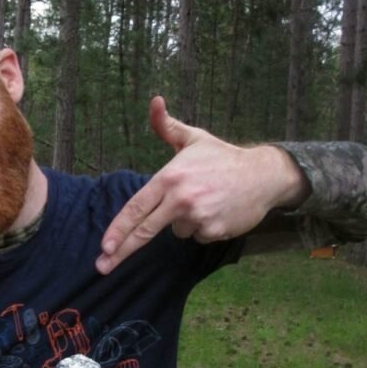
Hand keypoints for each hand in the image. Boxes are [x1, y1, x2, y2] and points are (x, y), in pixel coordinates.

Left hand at [95, 96, 308, 274]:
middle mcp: (180, 199)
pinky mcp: (213, 231)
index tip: (104, 247)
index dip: (117, 229)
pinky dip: (203, 227)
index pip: (136, 207)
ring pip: (176, 230)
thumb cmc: (223, 157)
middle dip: (121, 251)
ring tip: (205, 200)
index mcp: (170, 178)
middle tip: (103, 266)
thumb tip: (154, 101)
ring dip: (185, 221)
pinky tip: (217, 210)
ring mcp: (198, 216)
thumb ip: (167, 126)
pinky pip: (197, 236)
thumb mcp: (193, 139)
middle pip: (144, 231)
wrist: (263, 175)